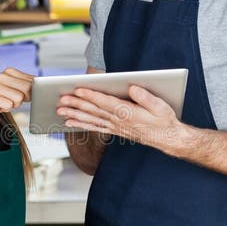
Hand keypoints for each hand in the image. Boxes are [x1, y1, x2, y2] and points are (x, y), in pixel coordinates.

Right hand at [0, 67, 32, 131]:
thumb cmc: (4, 98)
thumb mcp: (18, 89)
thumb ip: (30, 84)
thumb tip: (42, 84)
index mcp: (9, 71)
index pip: (32, 81)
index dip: (30, 92)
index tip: (21, 94)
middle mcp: (1, 76)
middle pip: (27, 89)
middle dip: (23, 98)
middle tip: (12, 99)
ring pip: (19, 98)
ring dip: (14, 104)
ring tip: (5, 102)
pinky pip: (9, 105)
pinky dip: (6, 108)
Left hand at [57, 84, 184, 150]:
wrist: (166, 138)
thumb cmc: (163, 119)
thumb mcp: (160, 106)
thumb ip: (145, 97)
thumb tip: (132, 87)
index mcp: (128, 112)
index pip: (106, 102)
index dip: (92, 96)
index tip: (78, 90)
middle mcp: (118, 121)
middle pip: (94, 111)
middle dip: (77, 104)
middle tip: (62, 99)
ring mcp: (115, 127)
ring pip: (91, 119)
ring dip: (74, 115)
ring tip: (60, 111)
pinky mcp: (114, 130)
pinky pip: (94, 127)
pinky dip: (81, 124)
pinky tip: (69, 122)